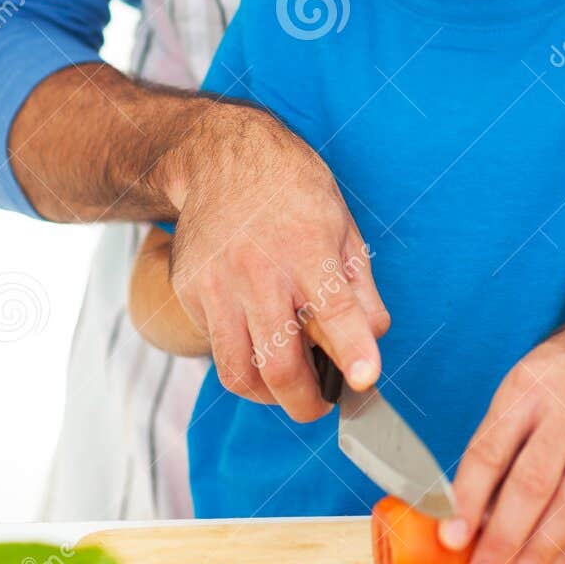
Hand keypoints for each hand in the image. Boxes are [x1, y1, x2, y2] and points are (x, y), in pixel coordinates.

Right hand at [158, 98, 389, 419]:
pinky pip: (216, 345)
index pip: (335, 312)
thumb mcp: (342, 226)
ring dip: (267, 396)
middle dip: (304, 403)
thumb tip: (374, 340)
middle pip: (279, 364)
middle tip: (320, 405)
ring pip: (238, 372)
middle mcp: (261, 272)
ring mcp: (218, 286)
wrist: (223, 158)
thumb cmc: (293, 191)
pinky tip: (255, 335)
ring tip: (286, 387)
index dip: (352, 352)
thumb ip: (360, 288)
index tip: (365, 381)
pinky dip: (239, 355)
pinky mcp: (189, 292)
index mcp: (309, 250)